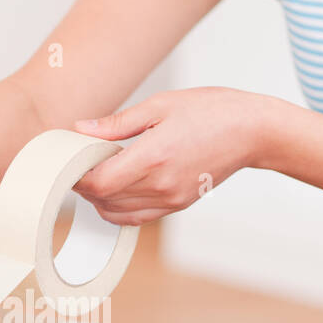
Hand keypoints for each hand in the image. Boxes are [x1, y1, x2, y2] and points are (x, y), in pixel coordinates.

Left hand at [72, 87, 267, 225]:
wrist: (253, 132)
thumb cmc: (212, 111)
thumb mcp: (160, 105)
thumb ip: (117, 124)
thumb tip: (81, 129)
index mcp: (153, 157)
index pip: (99, 182)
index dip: (77, 176)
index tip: (69, 161)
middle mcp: (160, 185)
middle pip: (104, 199)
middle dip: (84, 185)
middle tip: (78, 164)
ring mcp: (170, 199)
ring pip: (117, 213)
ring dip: (99, 198)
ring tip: (97, 175)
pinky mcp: (177, 205)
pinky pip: (137, 217)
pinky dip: (118, 208)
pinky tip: (116, 189)